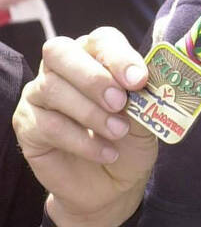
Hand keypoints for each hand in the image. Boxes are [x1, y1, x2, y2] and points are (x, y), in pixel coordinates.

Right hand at [12, 28, 156, 226]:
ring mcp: (39, 94)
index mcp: (94, 55)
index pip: (100, 40)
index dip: (118, 56)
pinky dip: (81, 141)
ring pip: (52, 88)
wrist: (111, 186)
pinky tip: (105, 152)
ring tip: (118, 133)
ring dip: (90, 113)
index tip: (138, 80)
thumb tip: (142, 80)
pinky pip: (47, 125)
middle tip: (119, 103)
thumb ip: (143, 96)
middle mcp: (61, 67)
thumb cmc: (128, 141)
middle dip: (93, 77)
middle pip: (61, 52)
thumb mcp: (147, 117)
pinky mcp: (27, 124)